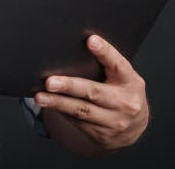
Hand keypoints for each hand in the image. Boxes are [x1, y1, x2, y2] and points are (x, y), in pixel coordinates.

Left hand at [34, 35, 149, 151]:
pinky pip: (77, 122)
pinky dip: (62, 112)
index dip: (105, 52)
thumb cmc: (123, 93)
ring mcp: (114, 121)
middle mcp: (125, 103)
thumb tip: (76, 48)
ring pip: (81, 111)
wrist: (134, 127)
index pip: (117, 64)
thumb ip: (107, 66)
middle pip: (93, 92)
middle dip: (69, 86)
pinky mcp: (102, 134)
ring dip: (58, 103)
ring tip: (40, 97)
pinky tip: (50, 104)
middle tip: (50, 82)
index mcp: (130, 82)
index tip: (91, 41)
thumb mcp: (123, 78)